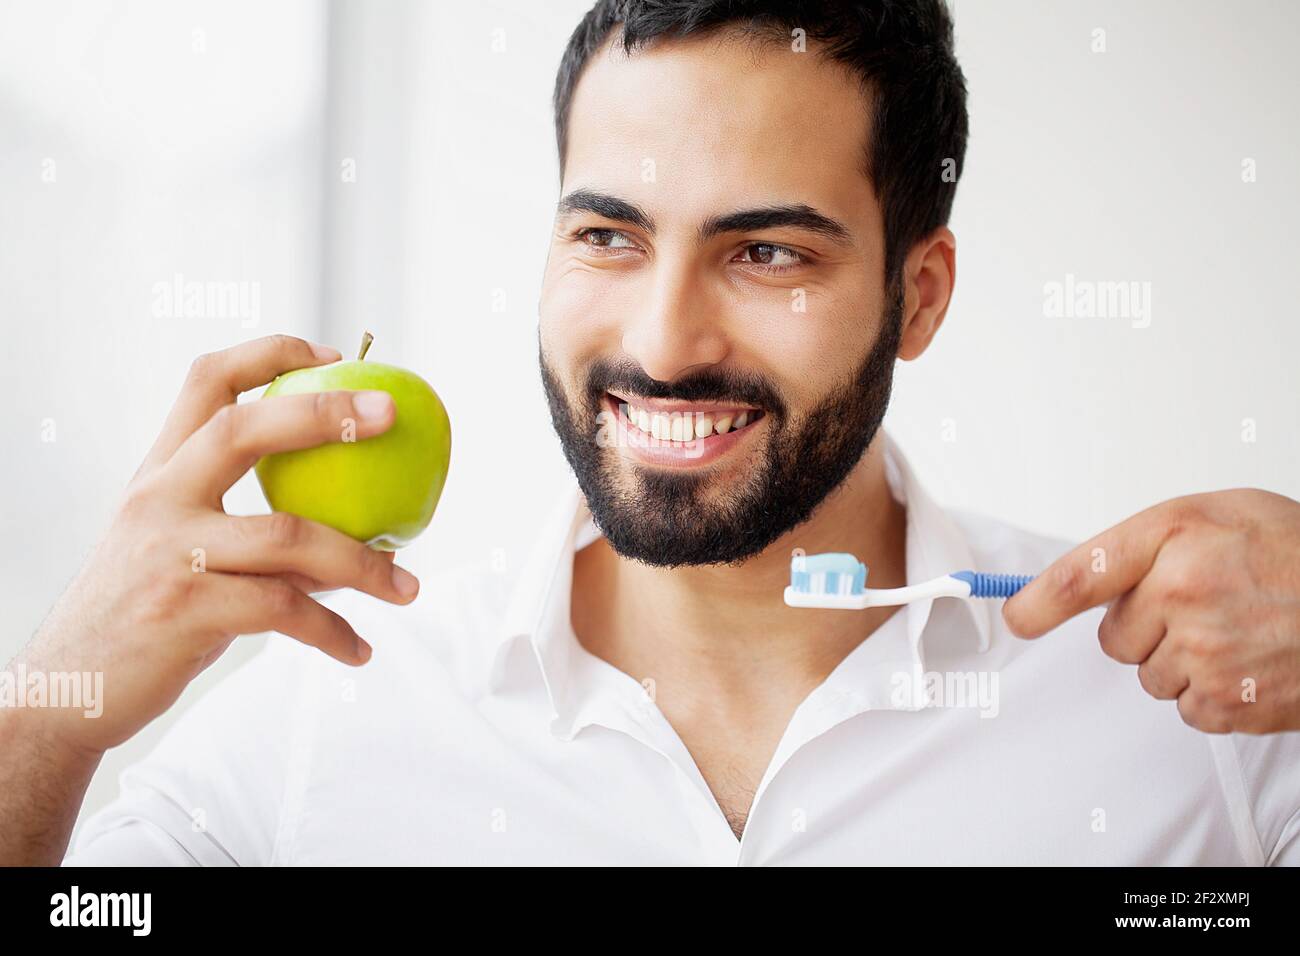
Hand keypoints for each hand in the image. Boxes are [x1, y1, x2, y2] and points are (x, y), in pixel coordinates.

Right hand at [11, 334, 420, 756]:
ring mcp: (168, 553)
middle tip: (391, 414)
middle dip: (325, 413)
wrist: (67, 689)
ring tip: (409, 587)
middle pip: (242, 431)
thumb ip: (250, 529)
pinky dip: (331, 631)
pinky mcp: (182, 611)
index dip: (271, 354)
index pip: (206, 382)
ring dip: (363, 564)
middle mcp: (158, 499)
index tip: (334, 356)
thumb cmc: (145, 615)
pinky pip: (283, 610)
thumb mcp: (181, 551)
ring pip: (287, 537)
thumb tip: (358, 528)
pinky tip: (358, 649)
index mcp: (160, 472)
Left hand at [1003, 489, 1299, 733]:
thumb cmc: (1295, 553)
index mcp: (1175, 538)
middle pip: (1115, 637)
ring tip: (1238, 632)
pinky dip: (1212, 693)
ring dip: (1181, 661)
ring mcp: (1205, 652)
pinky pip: (1185, 708)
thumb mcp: (1217, 516)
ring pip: (1149, 675)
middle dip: (1147, 627)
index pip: (1082, 575)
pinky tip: (1250, 663)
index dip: (1037, 602)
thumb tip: (1083, 582)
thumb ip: (1147, 544)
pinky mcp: (1228, 702)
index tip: (1015, 617)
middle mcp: (1183, 593)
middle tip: (1203, 606)